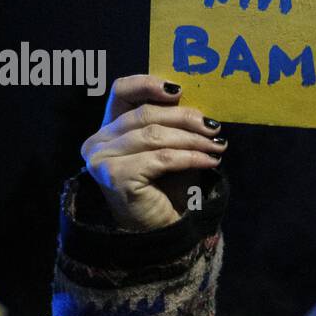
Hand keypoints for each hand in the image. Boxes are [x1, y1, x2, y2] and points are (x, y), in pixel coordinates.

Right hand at [81, 75, 225, 229]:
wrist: (161, 231)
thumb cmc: (166, 187)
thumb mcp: (171, 147)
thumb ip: (174, 123)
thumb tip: (198, 102)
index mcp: (108, 128)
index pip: (121, 91)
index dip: (148, 84)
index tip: (180, 89)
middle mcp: (97, 141)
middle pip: (144, 114)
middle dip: (185, 118)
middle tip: (214, 127)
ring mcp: (101, 159)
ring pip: (153, 136)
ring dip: (192, 140)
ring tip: (217, 146)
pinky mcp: (115, 176)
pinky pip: (160, 158)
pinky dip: (190, 157)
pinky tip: (209, 161)